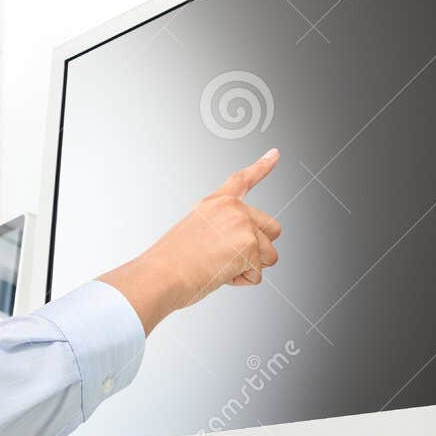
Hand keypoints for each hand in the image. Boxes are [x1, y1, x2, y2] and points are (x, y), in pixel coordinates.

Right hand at [98, 148, 281, 334]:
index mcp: (214, 203)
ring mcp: (242, 225)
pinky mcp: (249, 246)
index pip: (243, 180)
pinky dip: (240, 281)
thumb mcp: (194, 233)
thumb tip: (242, 247)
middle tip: (229, 258)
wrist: (160, 275)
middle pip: (272, 229)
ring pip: (269, 255)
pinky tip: (218, 274)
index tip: (275, 154)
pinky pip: (257, 275)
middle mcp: (232, 209)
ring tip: (217, 267)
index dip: (262, 166)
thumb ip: (221, 231)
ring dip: (249, 268)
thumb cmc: (169, 262)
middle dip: (260, 249)